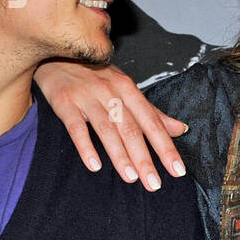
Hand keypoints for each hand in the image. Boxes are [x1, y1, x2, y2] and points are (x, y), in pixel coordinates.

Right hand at [33, 60, 188, 188]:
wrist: (57, 55)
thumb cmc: (96, 76)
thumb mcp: (126, 89)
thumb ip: (152, 112)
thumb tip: (181, 129)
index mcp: (129, 90)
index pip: (152, 122)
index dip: (165, 147)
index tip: (177, 170)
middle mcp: (111, 92)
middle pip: (132, 129)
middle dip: (145, 158)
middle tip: (154, 184)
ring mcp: (87, 96)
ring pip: (107, 129)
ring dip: (120, 155)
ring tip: (131, 178)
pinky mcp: (65, 102)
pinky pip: (76, 127)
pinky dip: (86, 146)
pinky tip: (94, 165)